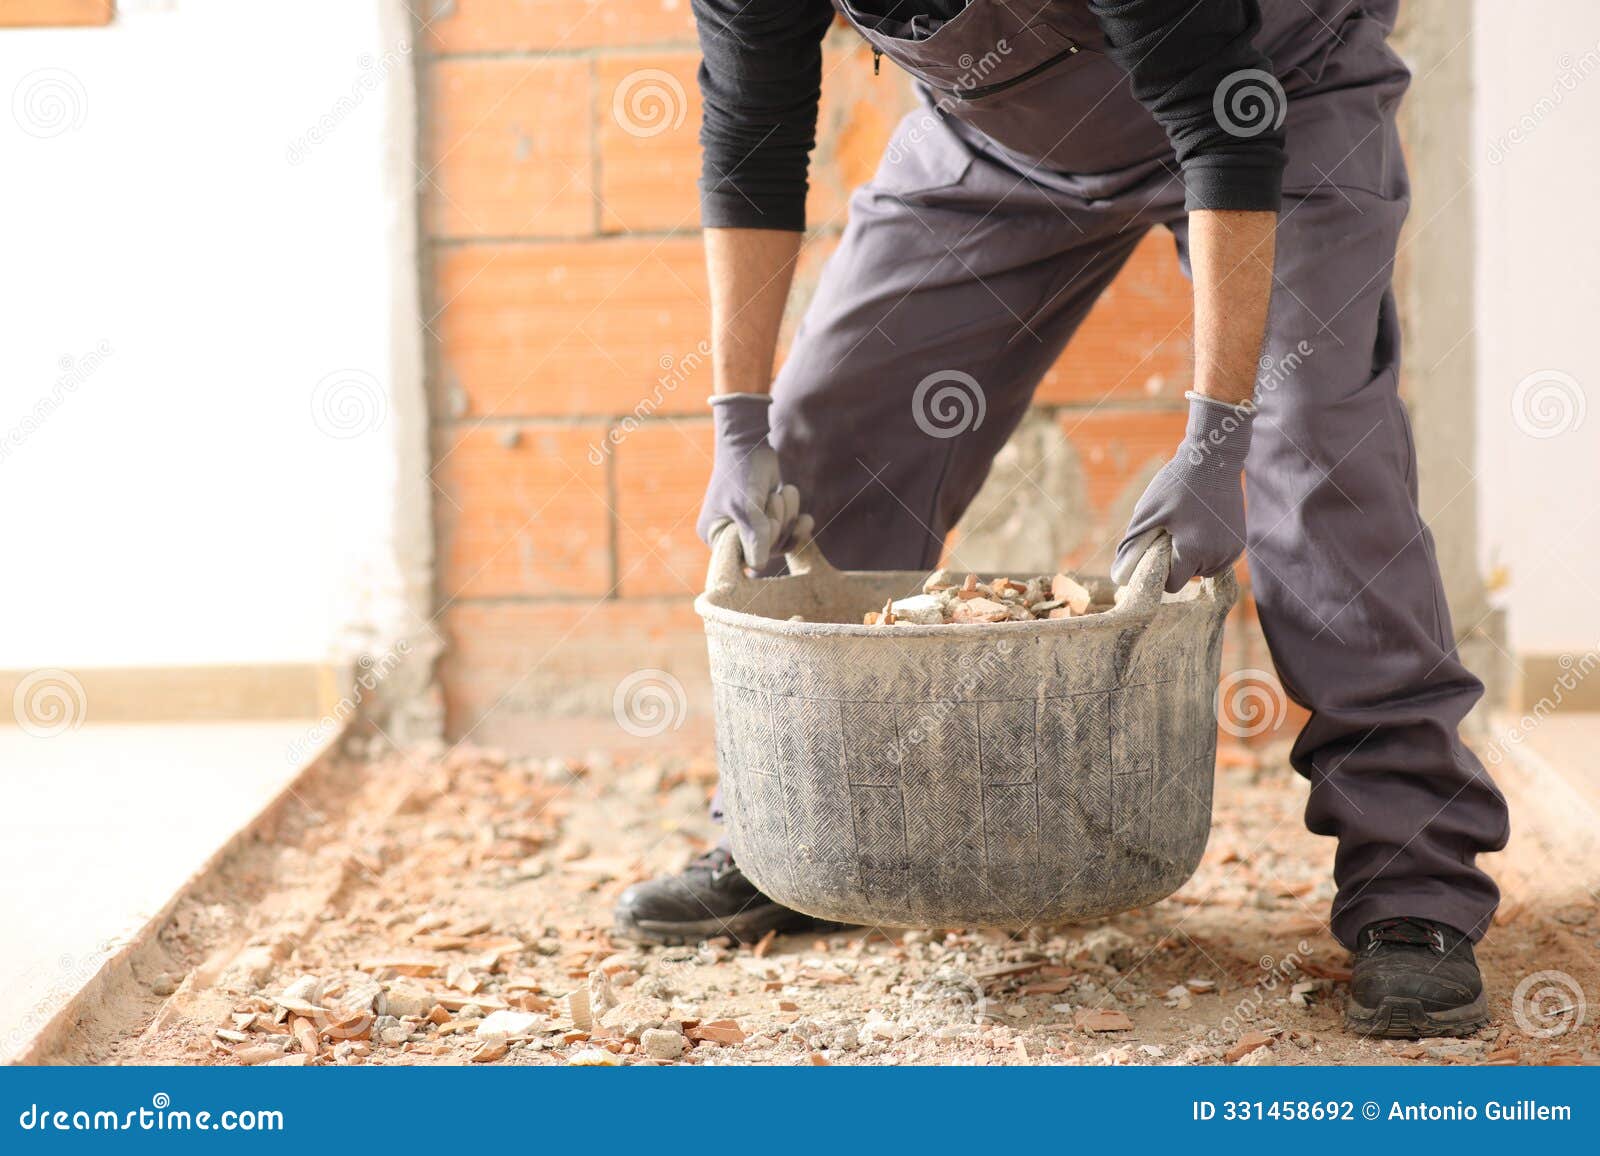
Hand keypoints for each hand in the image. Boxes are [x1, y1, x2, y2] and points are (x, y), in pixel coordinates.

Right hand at [696, 393, 812, 568]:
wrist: (750, 442)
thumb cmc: (741, 471)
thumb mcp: (746, 505)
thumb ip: (754, 535)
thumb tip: (758, 568)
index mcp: (714, 536)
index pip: (742, 560)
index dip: (760, 545)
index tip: (765, 521)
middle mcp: (730, 537)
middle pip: (765, 552)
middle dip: (778, 526)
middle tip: (774, 498)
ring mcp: (750, 530)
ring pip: (780, 543)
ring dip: (789, 518)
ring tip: (783, 492)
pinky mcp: (768, 522)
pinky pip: (788, 535)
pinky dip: (798, 524)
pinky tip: (806, 518)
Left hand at [1112, 392, 1252, 592]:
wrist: (1213, 460)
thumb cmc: (1176, 485)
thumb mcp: (1146, 514)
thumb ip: (1131, 546)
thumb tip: (1118, 576)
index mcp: (1194, 551)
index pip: (1172, 584)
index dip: (1160, 571)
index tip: (1156, 550)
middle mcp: (1218, 556)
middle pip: (1188, 576)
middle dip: (1176, 561)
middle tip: (1172, 531)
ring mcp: (1232, 550)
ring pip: (1203, 570)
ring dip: (1191, 557)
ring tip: (1186, 528)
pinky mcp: (1240, 543)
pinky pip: (1217, 559)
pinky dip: (1206, 550)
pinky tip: (1199, 527)